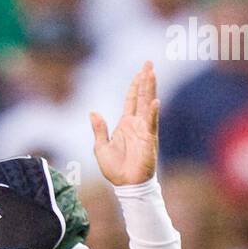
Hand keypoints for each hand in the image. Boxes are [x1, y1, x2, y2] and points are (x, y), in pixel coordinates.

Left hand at [90, 63, 158, 186]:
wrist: (125, 185)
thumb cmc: (115, 170)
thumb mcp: (100, 148)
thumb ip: (99, 129)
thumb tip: (93, 112)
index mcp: (126, 124)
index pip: (131, 100)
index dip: (135, 86)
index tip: (139, 72)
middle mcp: (137, 124)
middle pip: (142, 97)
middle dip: (145, 80)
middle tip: (148, 63)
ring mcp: (144, 131)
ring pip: (147, 105)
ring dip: (150, 89)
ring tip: (152, 73)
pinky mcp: (149, 140)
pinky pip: (151, 125)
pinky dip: (152, 114)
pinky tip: (155, 102)